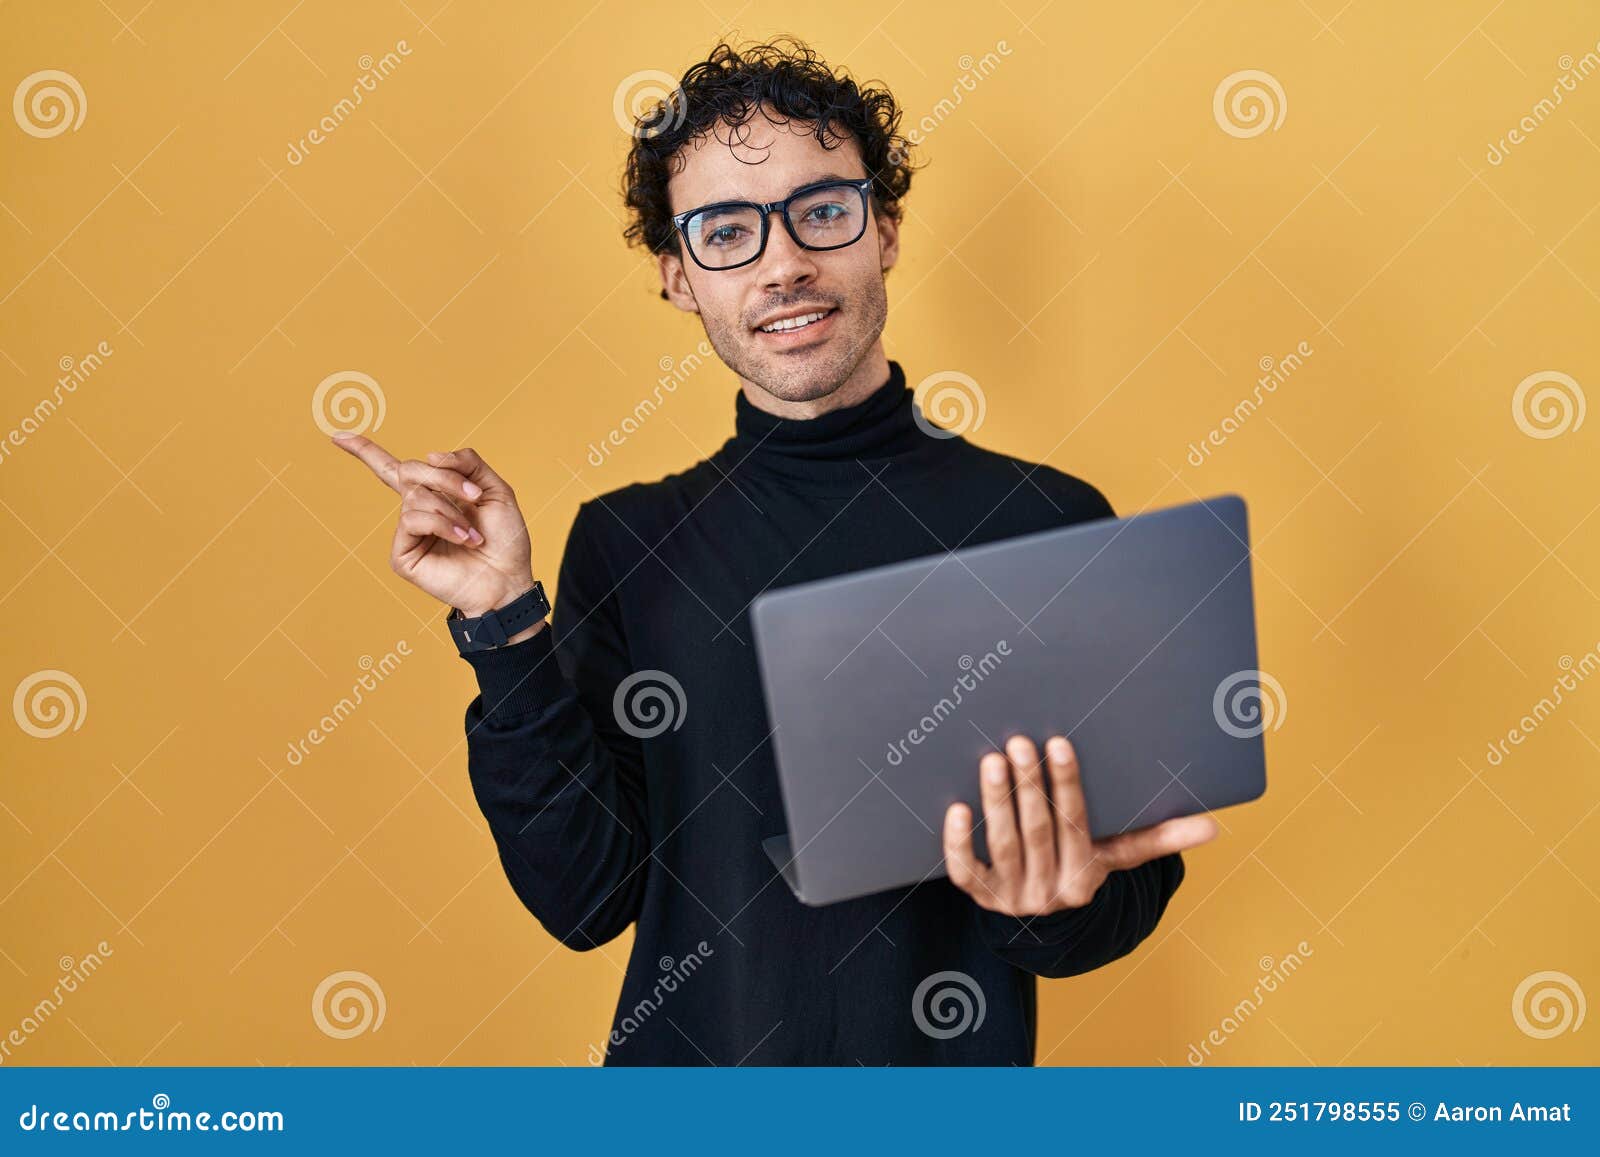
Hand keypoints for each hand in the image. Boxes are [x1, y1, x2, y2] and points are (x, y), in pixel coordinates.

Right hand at [331, 434, 535, 619]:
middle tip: (474, 498)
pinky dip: (442, 524)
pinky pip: (413, 520)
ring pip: (416, 496)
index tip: (339, 436)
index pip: (395, 470)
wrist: (508, 580)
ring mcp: (408, 533)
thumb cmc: (505, 540)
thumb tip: (430, 456)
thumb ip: (468, 463)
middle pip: (410, 471)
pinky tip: (463, 539)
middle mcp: (417, 512)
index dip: (366, 451)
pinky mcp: (402, 554)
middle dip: (445, 478)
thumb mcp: (495, 490)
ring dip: (450, 509)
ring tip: (473, 533)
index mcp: (435, 495)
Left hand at [942, 734, 1219, 916]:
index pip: (1076, 825)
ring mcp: (1011, 895)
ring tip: (991, 760)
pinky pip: (964, 871)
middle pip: (1038, 831)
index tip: (1060, 743)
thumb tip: (1213, 828)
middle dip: (1029, 785)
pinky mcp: (979, 896)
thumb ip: (1158, 839)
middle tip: (1019, 741)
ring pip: (1001, 845)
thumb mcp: (1117, 856)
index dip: (1067, 784)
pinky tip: (954, 807)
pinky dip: (956, 842)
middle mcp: (1048, 890)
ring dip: (996, 801)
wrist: (1043, 924)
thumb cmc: (1080, 866)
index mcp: (1084, 877)